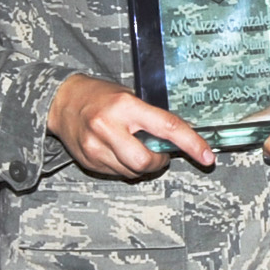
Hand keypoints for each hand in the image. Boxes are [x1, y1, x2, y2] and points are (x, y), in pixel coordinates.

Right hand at [49, 73, 211, 178]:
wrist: (62, 101)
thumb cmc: (101, 96)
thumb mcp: (129, 96)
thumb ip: (152, 117)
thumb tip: (180, 139)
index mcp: (126, 106)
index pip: (167, 128)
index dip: (191, 144)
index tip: (207, 156)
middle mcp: (108, 126)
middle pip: (146, 161)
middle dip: (158, 161)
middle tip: (158, 151)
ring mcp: (96, 146)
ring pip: (132, 172)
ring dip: (141, 165)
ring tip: (133, 146)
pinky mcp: (88, 161)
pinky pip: (118, 174)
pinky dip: (125, 167)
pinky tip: (118, 150)